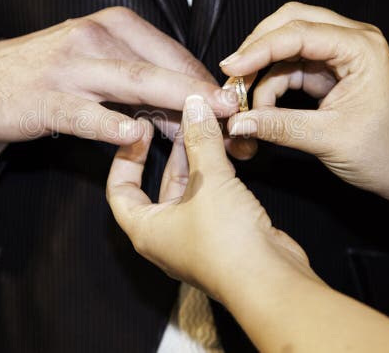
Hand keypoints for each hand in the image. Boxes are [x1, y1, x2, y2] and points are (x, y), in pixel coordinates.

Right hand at [0, 7, 238, 144]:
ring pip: (131, 83)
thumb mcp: (98, 66)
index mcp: (115, 25)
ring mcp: (71, 66)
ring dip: (173, 103)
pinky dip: (109, 124)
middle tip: (235, 113)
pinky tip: (132, 136)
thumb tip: (192, 114)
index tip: (234, 107)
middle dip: (202, 92)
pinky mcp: (47, 96)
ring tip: (204, 119)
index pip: (173, 53)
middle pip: (159, 66)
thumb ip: (143, 85)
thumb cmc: (49, 74)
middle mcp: (96, 36)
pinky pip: (84, 112)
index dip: (206, 83)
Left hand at [106, 95, 315, 302]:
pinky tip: (229, 151)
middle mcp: (166, 236)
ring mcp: (196, 238)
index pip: (119, 190)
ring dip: (198, 160)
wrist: (269, 281)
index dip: (125, 158)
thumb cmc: (227, 243)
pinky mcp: (223, 236)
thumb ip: (201, 140)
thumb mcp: (210, 181)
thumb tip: (194, 106)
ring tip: (207, 127)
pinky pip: (213, 198)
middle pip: (158, 186)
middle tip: (180, 120)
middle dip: (171, 152)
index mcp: (145, 230)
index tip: (139, 132)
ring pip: (190, 190)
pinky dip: (218, 174)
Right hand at [221, 2, 388, 198]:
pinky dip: (271, 83)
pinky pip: (291, 67)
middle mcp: (352, 41)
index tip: (231, 68)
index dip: (260, 48)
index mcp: (362, 48)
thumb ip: (279, 126)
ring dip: (262, 71)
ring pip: (287, 45)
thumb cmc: (384, 153)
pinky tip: (260, 106)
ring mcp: (340, 54)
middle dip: (259, 49)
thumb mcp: (327, 140)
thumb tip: (237, 122)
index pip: (299, 32)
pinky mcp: (330, 71)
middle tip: (234, 77)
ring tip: (246, 103)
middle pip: (291, 23)